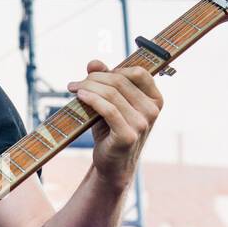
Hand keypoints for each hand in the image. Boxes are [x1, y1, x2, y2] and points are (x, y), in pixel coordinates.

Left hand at [66, 60, 163, 190]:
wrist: (111, 164)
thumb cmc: (111, 130)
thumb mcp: (110, 103)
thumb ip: (105, 81)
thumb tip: (94, 62)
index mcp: (155, 99)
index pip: (138, 72)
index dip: (114, 70)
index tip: (94, 76)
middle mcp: (152, 110)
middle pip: (120, 81)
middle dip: (94, 78)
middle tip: (76, 83)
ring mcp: (142, 124)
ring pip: (112, 93)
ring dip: (88, 87)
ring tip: (73, 88)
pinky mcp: (128, 135)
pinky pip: (108, 109)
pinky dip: (91, 99)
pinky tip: (79, 96)